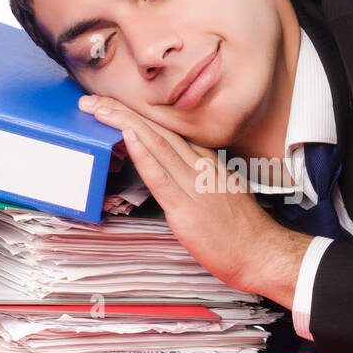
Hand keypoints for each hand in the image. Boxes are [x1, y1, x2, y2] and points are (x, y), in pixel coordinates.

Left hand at [78, 94, 312, 300]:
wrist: (261, 253)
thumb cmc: (241, 231)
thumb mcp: (220, 193)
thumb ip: (197, 180)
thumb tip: (172, 174)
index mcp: (206, 161)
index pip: (168, 130)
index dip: (138, 114)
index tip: (114, 104)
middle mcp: (199, 166)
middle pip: (157, 129)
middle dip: (122, 111)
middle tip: (92, 98)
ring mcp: (194, 185)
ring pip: (155, 144)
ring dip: (123, 122)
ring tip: (97, 108)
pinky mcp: (187, 208)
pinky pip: (161, 176)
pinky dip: (143, 152)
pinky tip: (126, 135)